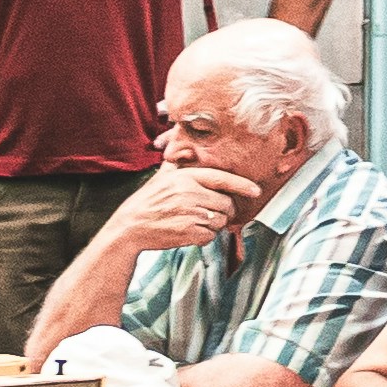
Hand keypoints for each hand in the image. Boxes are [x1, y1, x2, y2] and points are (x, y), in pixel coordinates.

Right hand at [111, 164, 266, 251]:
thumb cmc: (147, 202)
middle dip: (224, 211)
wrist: (130, 226)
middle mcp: (190, 193)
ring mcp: (190, 213)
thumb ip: (175, 164)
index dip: (242, 185)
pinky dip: (204, 237)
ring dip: (212, 224)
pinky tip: (189, 232)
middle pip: (226, 204)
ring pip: (220, 221)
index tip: (255, 190)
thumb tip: (179, 149)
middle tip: (209, 213)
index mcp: (186, 177)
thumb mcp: (160, 177)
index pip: (222, 179)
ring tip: (193, 221)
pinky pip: (210, 236)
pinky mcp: (189, 231)